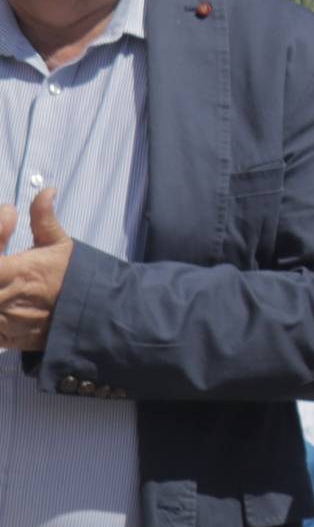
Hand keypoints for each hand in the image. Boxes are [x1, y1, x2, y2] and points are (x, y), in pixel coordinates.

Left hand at [0, 188, 73, 351]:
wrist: (92, 315)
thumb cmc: (74, 276)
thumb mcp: (61, 244)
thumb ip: (43, 217)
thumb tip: (47, 190)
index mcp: (17, 272)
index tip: (10, 220)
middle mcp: (4, 297)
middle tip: (6, 251)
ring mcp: (2, 320)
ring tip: (7, 269)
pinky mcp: (1, 337)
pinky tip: (6, 293)